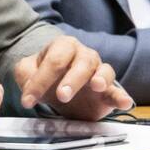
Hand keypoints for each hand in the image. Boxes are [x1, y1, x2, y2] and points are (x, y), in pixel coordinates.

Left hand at [13, 36, 132, 120]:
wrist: (58, 90)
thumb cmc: (45, 77)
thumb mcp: (27, 73)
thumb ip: (25, 75)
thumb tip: (30, 88)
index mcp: (63, 47)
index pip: (54, 61)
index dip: (41, 80)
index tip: (28, 101)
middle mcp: (84, 56)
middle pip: (82, 63)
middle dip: (72, 79)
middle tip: (62, 96)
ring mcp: (99, 72)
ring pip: (105, 71)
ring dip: (101, 79)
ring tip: (96, 86)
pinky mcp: (108, 92)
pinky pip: (118, 91)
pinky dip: (122, 97)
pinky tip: (124, 102)